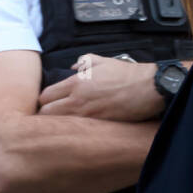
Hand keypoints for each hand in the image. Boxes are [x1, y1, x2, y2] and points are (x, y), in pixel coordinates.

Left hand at [36, 54, 165, 120]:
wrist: (148, 88)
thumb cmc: (127, 74)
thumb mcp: (103, 61)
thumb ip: (83, 62)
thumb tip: (73, 67)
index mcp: (76, 83)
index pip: (45, 97)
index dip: (43, 101)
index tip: (47, 103)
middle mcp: (78, 101)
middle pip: (47, 115)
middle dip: (46, 115)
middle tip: (52, 115)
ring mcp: (88, 116)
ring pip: (60, 126)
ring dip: (59, 125)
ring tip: (64, 124)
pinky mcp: (99, 127)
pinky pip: (79, 132)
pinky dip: (76, 131)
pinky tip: (80, 130)